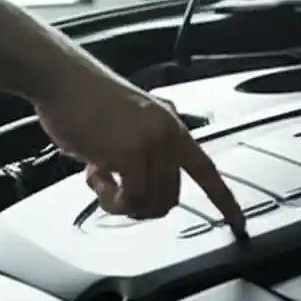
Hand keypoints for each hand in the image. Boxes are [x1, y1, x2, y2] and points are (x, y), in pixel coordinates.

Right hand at [33, 71, 246, 232]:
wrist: (62, 79)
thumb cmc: (85, 100)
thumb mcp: (130, 123)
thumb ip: (144, 150)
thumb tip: (140, 187)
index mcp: (173, 127)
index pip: (207, 170)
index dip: (224, 200)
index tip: (239, 222)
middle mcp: (168, 135)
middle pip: (171, 198)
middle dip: (142, 206)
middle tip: (115, 193)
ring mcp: (152, 145)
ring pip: (151, 204)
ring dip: (121, 203)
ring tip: (101, 180)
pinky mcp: (130, 154)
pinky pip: (130, 199)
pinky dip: (109, 199)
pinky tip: (94, 176)